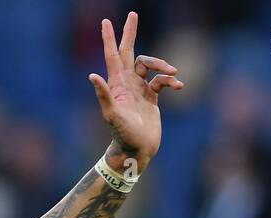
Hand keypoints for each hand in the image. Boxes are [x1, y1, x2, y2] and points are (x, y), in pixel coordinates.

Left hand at [88, 11, 182, 171]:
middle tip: (132, 14)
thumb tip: (92, 75)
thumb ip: (103, 95)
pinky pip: (162, 81)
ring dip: (162, 65)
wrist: (137, 150)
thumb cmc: (123, 134)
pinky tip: (179, 86)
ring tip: (173, 73)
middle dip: (130, 33)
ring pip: (151, 65)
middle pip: (129, 52)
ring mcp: (139, 89)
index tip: (106, 21)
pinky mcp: (152, 98)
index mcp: (116, 84)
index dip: (109, 38)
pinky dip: (171, 81)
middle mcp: (127, 84)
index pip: (113, 55)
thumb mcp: (112, 115)